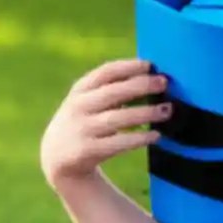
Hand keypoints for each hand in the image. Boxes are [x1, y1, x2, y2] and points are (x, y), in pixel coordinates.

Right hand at [40, 58, 171, 191]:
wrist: (56, 157)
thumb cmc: (83, 122)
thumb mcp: (87, 101)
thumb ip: (110, 90)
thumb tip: (151, 78)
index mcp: (80, 90)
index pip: (105, 73)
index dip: (128, 67)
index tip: (150, 65)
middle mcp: (78, 107)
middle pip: (112, 92)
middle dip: (140, 85)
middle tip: (163, 82)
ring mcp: (82, 129)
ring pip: (117, 118)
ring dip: (144, 113)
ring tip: (166, 110)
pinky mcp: (87, 151)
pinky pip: (118, 143)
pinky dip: (139, 138)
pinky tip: (156, 135)